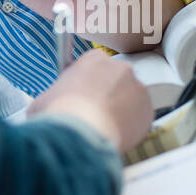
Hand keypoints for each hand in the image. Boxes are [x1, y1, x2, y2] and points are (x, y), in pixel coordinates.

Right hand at [27, 49, 152, 152]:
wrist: (81, 131)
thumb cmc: (60, 112)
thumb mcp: (46, 98)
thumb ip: (56, 96)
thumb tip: (52, 106)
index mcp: (94, 59)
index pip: (97, 66)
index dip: (91, 83)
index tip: (88, 95)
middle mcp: (120, 68)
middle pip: (117, 81)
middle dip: (110, 96)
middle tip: (98, 113)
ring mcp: (137, 88)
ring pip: (131, 100)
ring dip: (122, 111)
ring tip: (107, 128)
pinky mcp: (149, 109)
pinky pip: (141, 118)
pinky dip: (133, 127)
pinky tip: (117, 135)